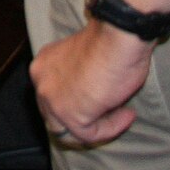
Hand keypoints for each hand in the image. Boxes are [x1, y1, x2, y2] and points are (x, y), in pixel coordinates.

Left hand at [29, 18, 151, 147]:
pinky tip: (128, 115)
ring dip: (100, 127)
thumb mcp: (84, 60)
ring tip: (123, 114)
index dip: (80, 104)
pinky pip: (89, 134)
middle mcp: (41, 81)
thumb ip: (78, 79)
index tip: (105, 102)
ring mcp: (51, 99)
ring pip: (70, 130)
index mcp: (44, 64)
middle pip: (57, 116)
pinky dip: (111, 128)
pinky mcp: (68, 114)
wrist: (118, 35)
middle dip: (86, 120)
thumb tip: (92, 98)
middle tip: (113, 115)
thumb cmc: (110, 42)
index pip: (55, 96)